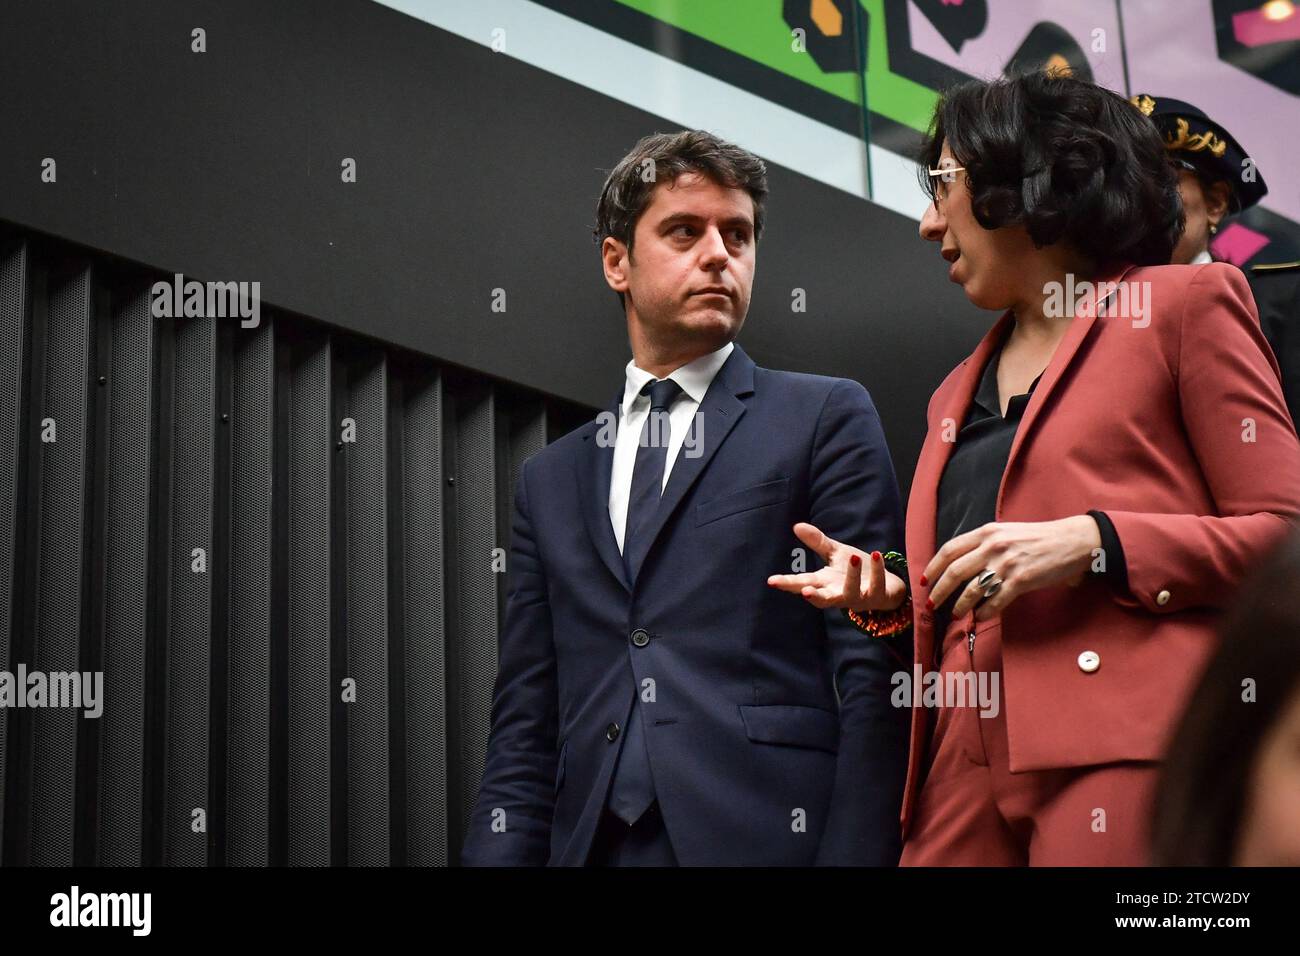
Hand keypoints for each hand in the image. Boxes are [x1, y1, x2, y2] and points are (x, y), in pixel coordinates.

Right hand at [766, 522, 906, 610]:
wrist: (886, 586)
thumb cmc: (855, 571)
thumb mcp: (835, 554)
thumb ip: (817, 542)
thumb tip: (796, 526)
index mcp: (825, 583)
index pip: (802, 584)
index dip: (787, 584)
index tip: (771, 581)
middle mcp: (839, 594)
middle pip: (823, 600)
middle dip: (814, 596)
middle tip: (804, 592)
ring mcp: (858, 597)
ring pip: (851, 593)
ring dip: (851, 577)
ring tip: (851, 557)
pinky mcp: (878, 595)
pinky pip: (877, 585)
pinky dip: (877, 570)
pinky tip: (876, 554)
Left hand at [923, 516, 1101, 621]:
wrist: (1073, 541)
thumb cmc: (1039, 538)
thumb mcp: (1007, 532)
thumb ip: (984, 544)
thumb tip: (961, 564)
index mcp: (987, 532)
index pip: (950, 550)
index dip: (933, 567)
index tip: (924, 580)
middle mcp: (993, 546)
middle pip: (955, 571)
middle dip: (939, 590)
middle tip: (931, 603)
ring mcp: (1006, 564)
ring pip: (972, 590)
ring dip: (960, 605)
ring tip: (955, 614)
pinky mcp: (1021, 580)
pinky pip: (995, 601)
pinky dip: (985, 612)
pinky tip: (981, 616)